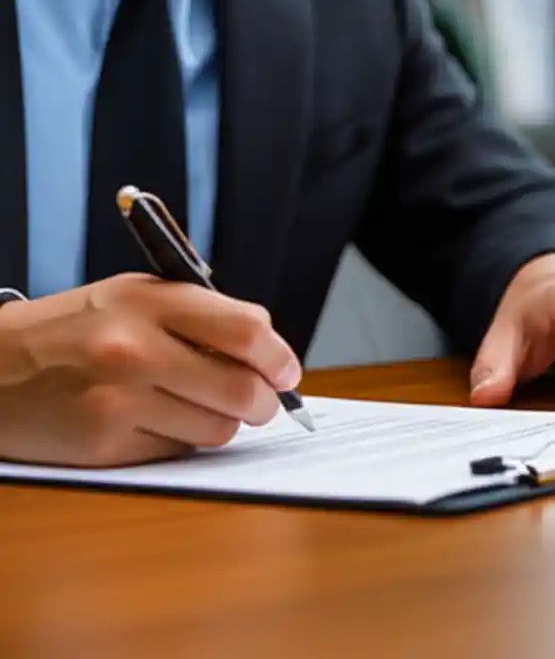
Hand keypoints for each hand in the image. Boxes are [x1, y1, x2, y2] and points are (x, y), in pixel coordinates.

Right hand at [0, 274, 301, 466]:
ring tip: (194, 405)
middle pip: (243, 390)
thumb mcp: (134, 298)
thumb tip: (271, 351)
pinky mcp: (104, 445)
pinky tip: (154, 420)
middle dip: (264, 402)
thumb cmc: (74, 331)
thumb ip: (203, 316)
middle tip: (261, 402)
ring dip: (222, 422)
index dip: (280, 357)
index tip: (286, 372)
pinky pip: (179, 451)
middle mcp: (133, 349)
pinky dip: (181, 440)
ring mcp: (117, 400)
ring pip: (218, 428)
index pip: (247, 332)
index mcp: (148, 302)